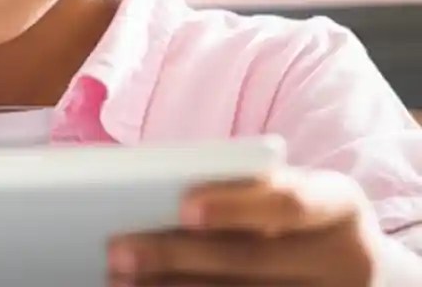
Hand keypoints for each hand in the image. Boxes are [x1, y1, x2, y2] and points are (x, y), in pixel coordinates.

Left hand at [107, 168, 380, 285]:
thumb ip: (235, 186)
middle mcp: (344, 258)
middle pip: (252, 260)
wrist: (347, 259)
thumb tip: (144, 191)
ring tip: (120, 280)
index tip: (183, 207)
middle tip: (117, 252)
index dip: (235, 206)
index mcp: (338, 204)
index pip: (287, 203)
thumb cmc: (289, 211)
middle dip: (178, 255)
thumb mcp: (281, 188)